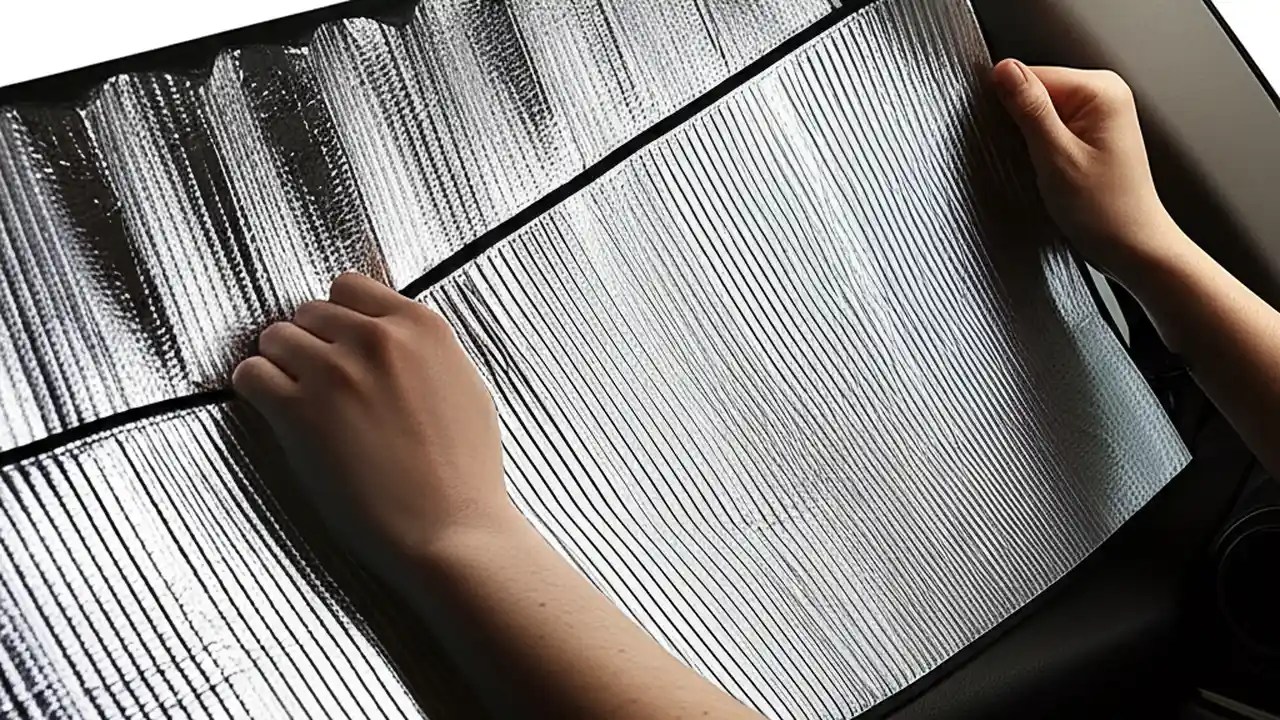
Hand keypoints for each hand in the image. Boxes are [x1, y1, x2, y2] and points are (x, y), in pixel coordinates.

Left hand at [232, 272, 514, 574]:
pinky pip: (251, 374)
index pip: (350, 286)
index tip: (338, 342)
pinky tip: (273, 408)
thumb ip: (424, 351)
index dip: (339, 316)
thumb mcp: (465, 386)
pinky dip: (254, 387)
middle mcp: (376, 339)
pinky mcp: (300, 411)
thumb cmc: (465, 472)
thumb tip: (393, 337)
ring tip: (294, 396)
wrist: (451, 528)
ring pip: (275, 336)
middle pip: (309, 311)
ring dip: (279, 363)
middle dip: (310, 342)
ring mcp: (336, 372)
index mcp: (421, 327)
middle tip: (318, 380)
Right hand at [991, 59, 1189, 282]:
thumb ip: (1029, 108)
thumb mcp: (1056, 156)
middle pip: (1036, 91)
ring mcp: (1100, 112)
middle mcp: (1105, 93)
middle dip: (1023, 125)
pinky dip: (1043, 148)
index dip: (1012, 109)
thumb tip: (1004, 70)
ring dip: (1033, 140)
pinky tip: (1054, 169)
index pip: (1031, 75)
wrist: (1132, 245)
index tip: (1019, 140)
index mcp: (1101, 90)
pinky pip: (1051, 126)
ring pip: (1041, 111)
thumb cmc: (1105, 209)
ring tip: (1050, 168)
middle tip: (1039, 160)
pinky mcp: (1092, 132)